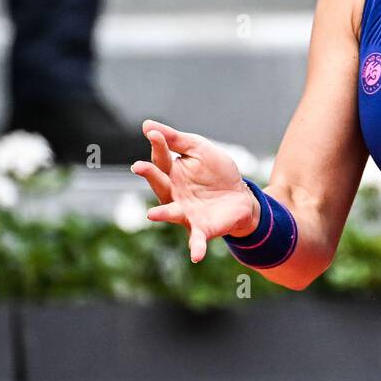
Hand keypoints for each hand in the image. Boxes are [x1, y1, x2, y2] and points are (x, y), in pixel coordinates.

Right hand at [129, 119, 261, 263]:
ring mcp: (186, 213)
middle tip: (139, 166)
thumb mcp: (199, 149)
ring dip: (163, 214)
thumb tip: (146, 124)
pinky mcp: (202, 228)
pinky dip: (196, 248)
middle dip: (150, 176)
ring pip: (171, 212)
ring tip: (152, 214)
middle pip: (159, 184)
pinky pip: (197, 239)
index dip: (157, 145)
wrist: (241, 196)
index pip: (161, 158)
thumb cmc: (216, 172)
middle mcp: (173, 194)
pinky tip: (196, 256)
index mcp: (172, 173)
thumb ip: (176, 139)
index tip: (153, 134)